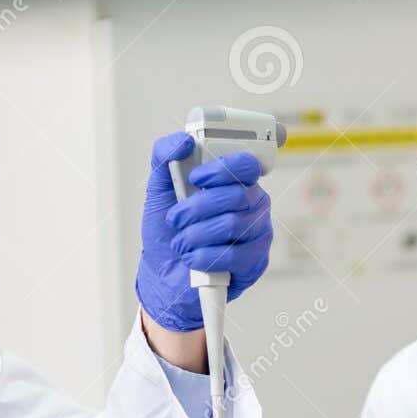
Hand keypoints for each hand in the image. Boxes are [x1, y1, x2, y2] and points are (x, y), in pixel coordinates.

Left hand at [136, 131, 272, 332]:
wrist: (162, 276)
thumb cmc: (167, 233)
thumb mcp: (159, 190)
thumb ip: (165, 156)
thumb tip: (182, 141)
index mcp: (235, 182)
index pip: (247, 164)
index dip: (222, 169)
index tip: (195, 178)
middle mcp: (252, 205)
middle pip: (238, 194)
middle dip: (197, 207)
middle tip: (176, 218)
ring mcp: (257, 234)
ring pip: (233, 224)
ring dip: (196, 234)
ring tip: (182, 242)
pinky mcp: (255, 263)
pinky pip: (235, 255)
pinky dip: (205, 257)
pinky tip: (193, 259)